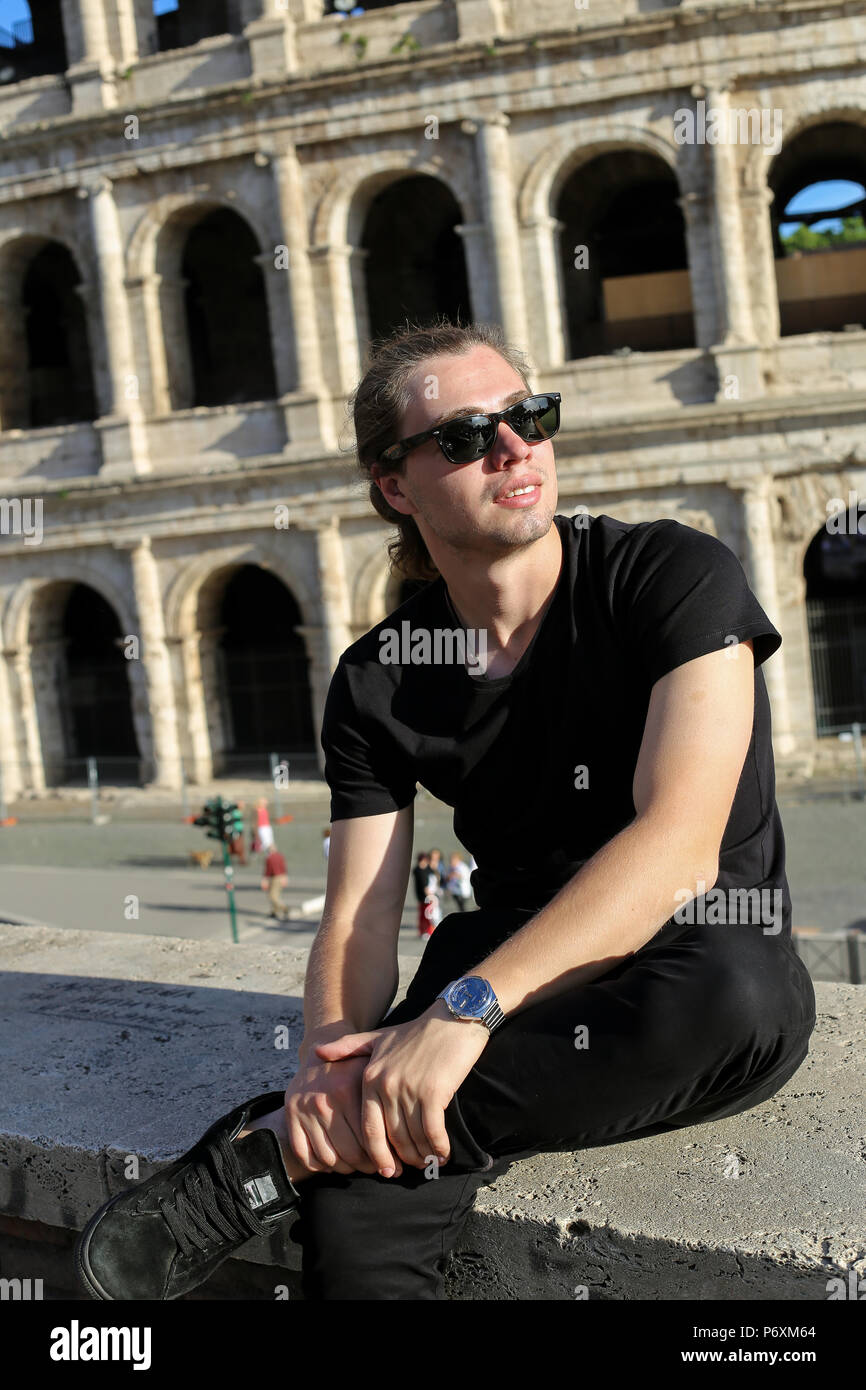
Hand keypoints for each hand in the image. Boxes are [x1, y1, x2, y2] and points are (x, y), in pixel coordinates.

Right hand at [283, 1054, 402, 1176]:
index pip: (371, 1138)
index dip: (386, 1157)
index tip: (396, 1166)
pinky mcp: (289, 1116)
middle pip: (351, 1153)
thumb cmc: (356, 1066)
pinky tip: (334, 1163)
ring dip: (347, 1169)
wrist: (321, 1050)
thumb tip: (420, 1136)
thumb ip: (392, 1099)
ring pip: (329, 1159)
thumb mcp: (375, 1072)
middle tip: (381, 1171)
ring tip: (360, 1167)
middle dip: (370, 1167)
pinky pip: (305, 1154)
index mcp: (349, 1089)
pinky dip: (320, 1166)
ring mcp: (305, 1110)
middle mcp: (325, 1101)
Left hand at [314, 1002, 488, 1175]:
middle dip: (401, 1159)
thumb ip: (348, 1047)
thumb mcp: (378, 1036)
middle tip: (409, 1170)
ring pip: (413, 1137)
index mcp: (371, 1077)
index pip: (368, 1127)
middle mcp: (386, 1085)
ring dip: (422, 1155)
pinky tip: (443, 1154)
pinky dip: (438, 1147)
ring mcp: (410, 1089)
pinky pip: (433, 1131)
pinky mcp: (434, 1093)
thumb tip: (317, 1051)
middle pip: (391, 1137)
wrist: (452, 1019)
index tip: (386, 1169)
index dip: (377, 1153)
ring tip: (429, 1162)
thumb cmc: (417, 1032)